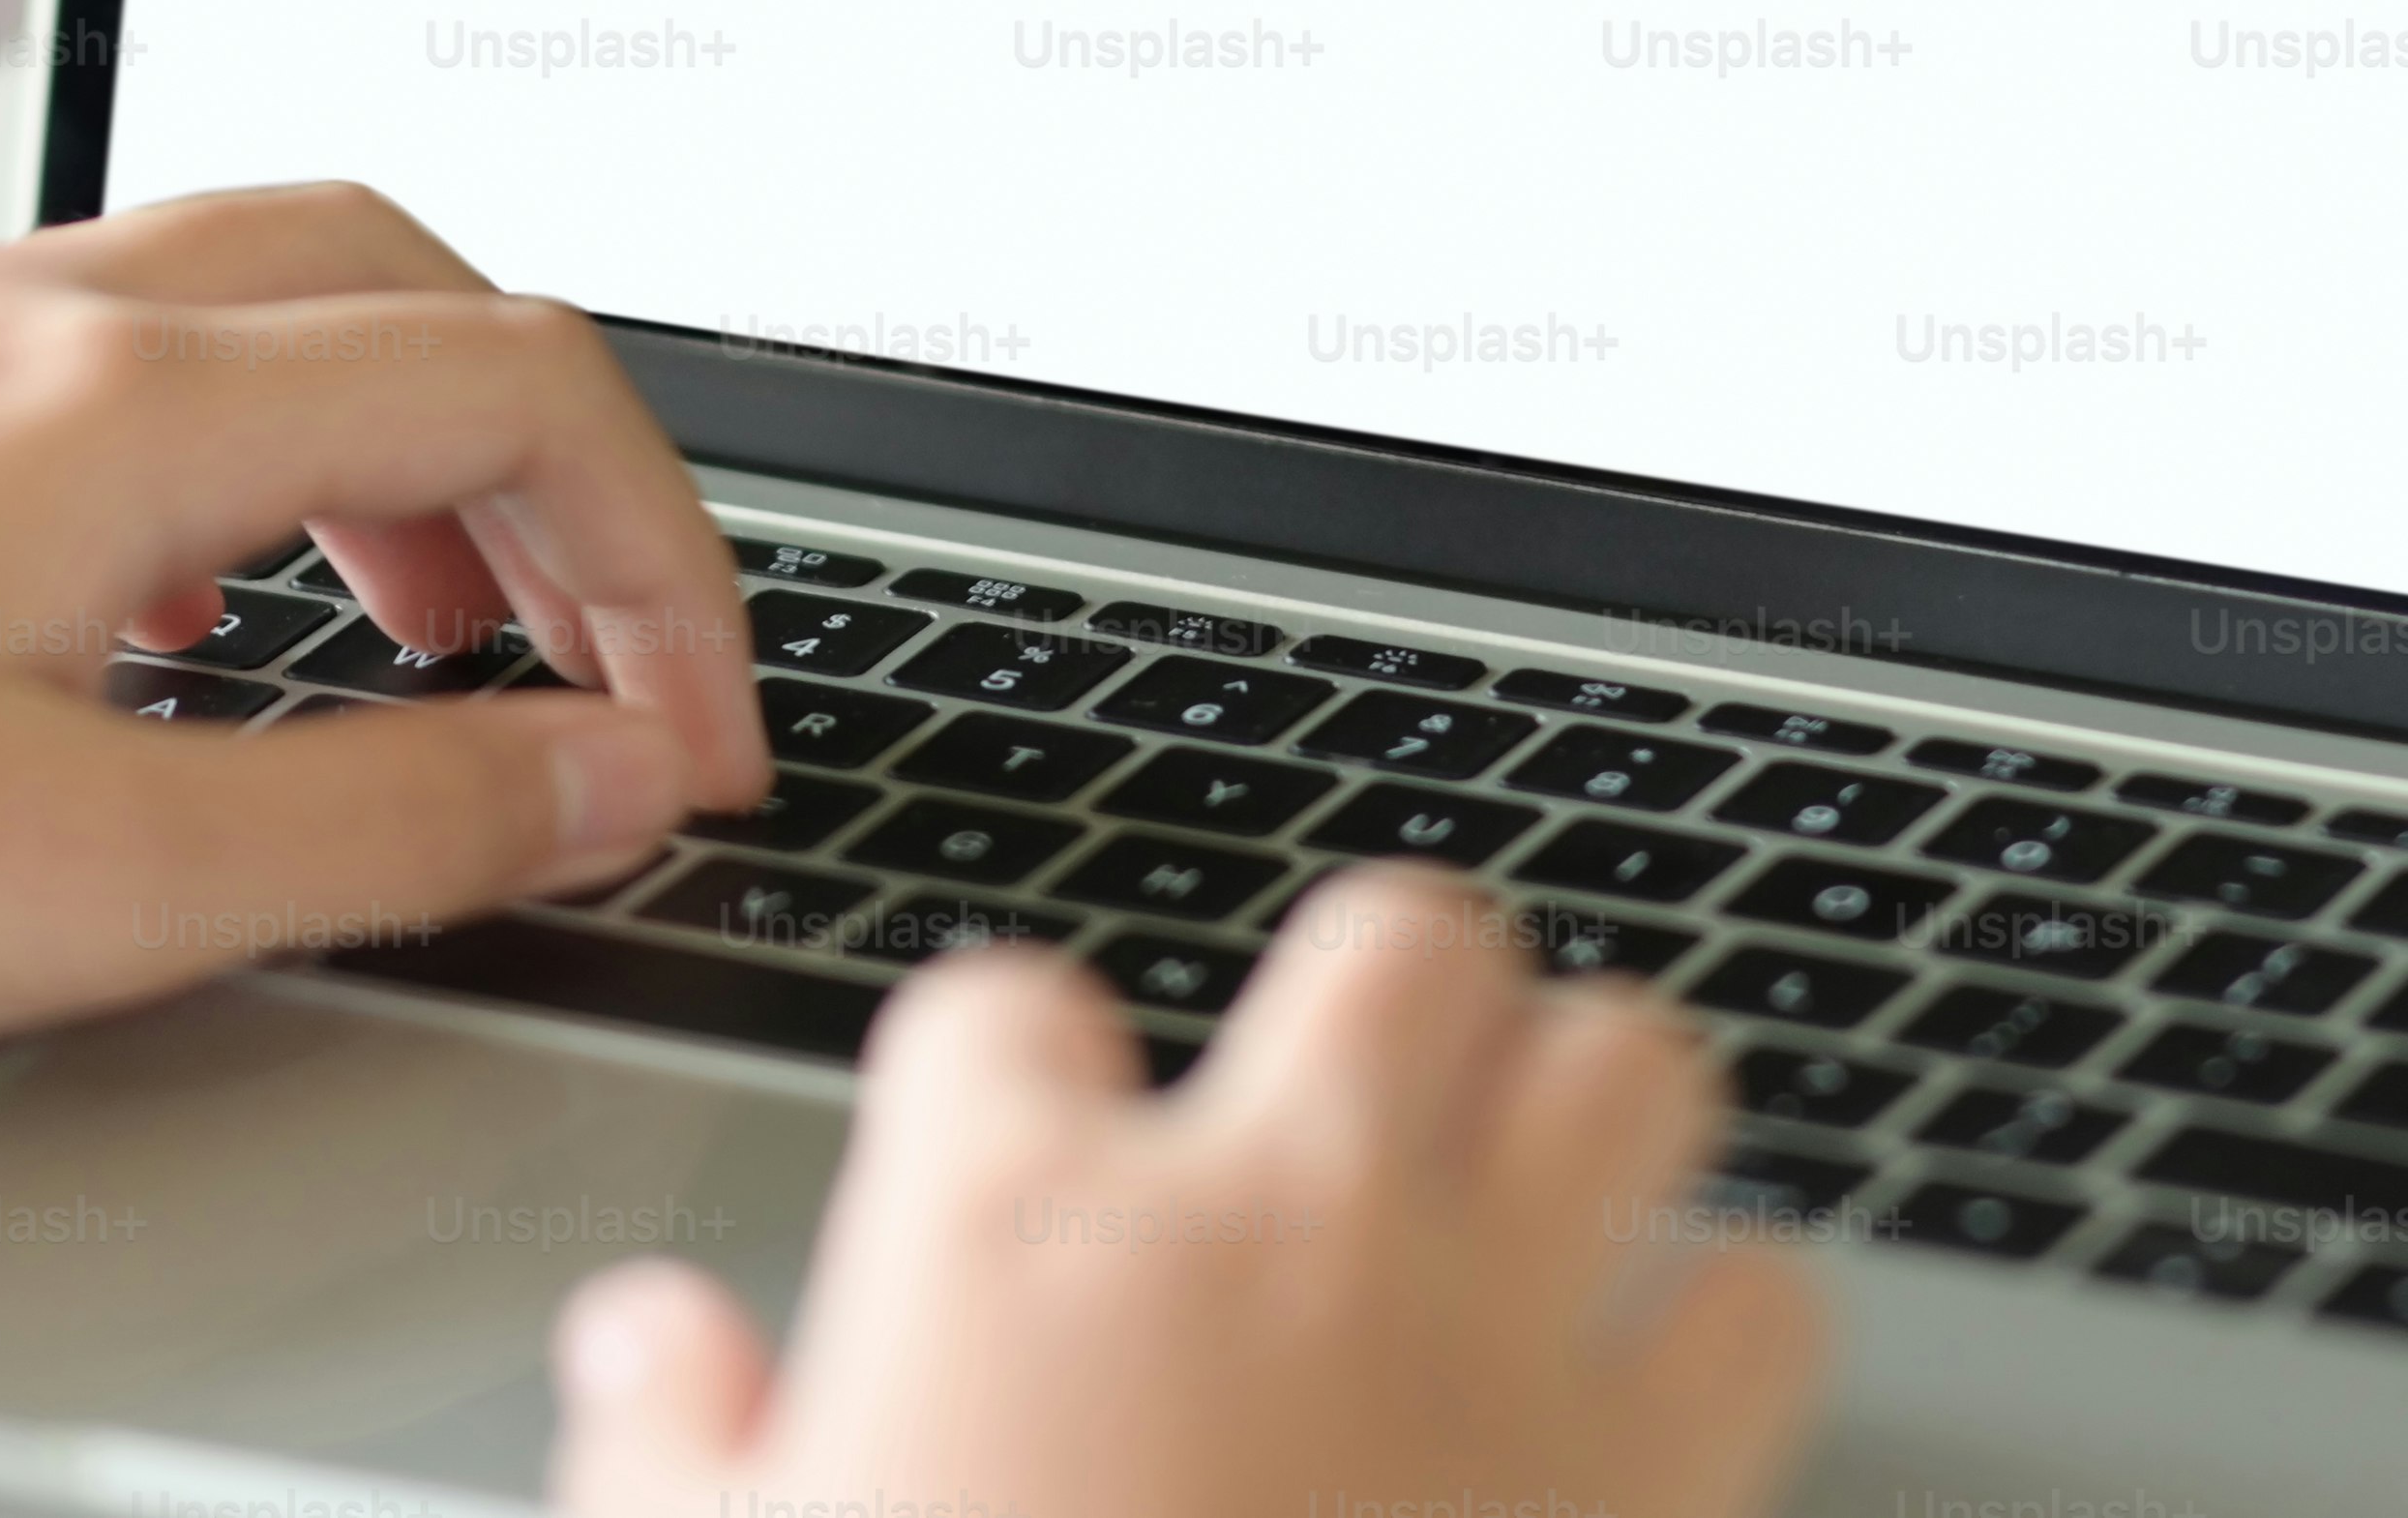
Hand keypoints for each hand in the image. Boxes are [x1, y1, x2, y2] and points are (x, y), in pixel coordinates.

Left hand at [0, 179, 776, 1095]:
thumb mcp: (85, 884)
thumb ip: (391, 817)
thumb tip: (607, 777)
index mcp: (118, 402)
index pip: (520, 384)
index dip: (664, 566)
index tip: (692, 739)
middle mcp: (21, 318)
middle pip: (407, 280)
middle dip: (556, 463)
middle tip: (603, 656)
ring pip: (250, 297)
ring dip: (397, 446)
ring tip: (431, 638)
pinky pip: (101, 356)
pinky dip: (231, 458)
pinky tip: (180, 630)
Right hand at [555, 870, 1833, 1517]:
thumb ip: (673, 1456)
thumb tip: (648, 1345)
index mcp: (1011, 1243)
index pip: (1002, 1016)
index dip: (1009, 1078)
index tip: (1021, 1148)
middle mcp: (1265, 1230)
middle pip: (1398, 943)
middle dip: (1387, 1004)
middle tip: (1355, 1109)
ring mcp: (1477, 1335)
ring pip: (1626, 1061)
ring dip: (1588, 1113)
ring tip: (1537, 1191)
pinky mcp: (1643, 1479)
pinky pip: (1759, 1307)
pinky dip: (1726, 1330)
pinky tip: (1660, 1387)